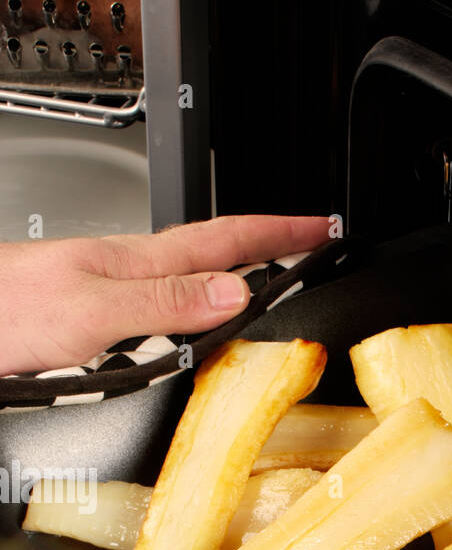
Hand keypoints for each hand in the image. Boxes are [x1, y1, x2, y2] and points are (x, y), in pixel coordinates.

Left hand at [0, 214, 338, 376]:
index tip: (323, 228)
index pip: (227, 240)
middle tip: (313, 248)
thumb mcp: (94, 310)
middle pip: (216, 254)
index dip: (280, 234)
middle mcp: (129, 274)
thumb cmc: (6, 311)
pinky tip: (201, 320)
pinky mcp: (96, 320)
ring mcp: (113, 293)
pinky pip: (167, 310)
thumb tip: (237, 291)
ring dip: (237, 276)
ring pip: (192, 281)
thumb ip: (167, 301)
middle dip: (270, 249)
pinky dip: (200, 309)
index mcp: (139, 264)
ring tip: (274, 279)